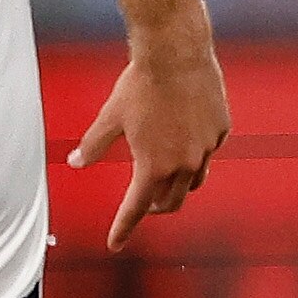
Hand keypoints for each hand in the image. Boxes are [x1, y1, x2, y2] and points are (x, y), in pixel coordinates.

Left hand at [68, 43, 228, 249]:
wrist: (177, 54)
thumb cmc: (141, 84)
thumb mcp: (110, 117)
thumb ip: (93, 145)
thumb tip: (76, 162)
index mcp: (153, 166)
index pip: (136, 208)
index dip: (123, 228)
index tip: (115, 243)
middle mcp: (184, 164)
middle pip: (171, 202)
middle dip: (154, 208)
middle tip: (143, 205)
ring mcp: (206, 148)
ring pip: (195, 182)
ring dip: (179, 187)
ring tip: (166, 179)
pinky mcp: (221, 130)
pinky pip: (209, 152)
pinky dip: (196, 154)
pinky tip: (186, 143)